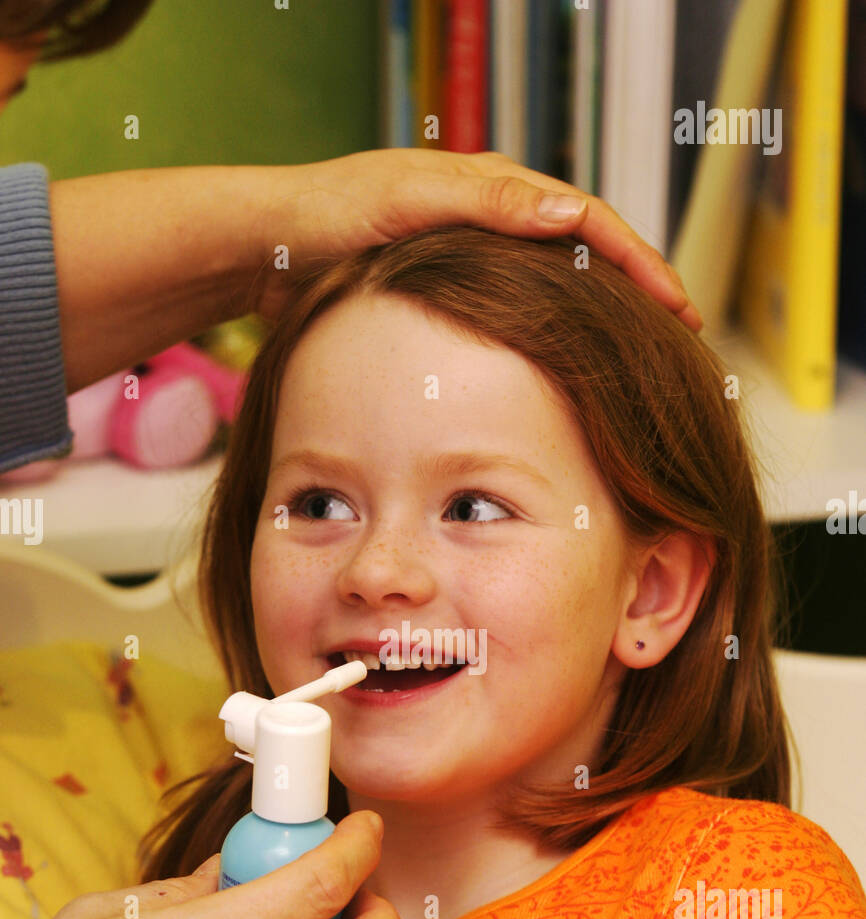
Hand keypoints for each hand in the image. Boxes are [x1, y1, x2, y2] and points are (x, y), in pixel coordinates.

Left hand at [245, 149, 700, 329]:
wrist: (262, 248)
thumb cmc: (327, 215)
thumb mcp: (408, 198)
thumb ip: (486, 202)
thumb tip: (569, 215)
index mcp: (491, 187)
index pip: (589, 221)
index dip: (640, 263)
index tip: (677, 307)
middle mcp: (490, 217)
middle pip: (585, 253)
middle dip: (636, 290)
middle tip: (679, 338)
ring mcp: (472, 256)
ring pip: (556, 286)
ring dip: (600, 316)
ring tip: (639, 358)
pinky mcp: (448, 293)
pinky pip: (517, 313)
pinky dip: (551, 335)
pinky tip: (563, 368)